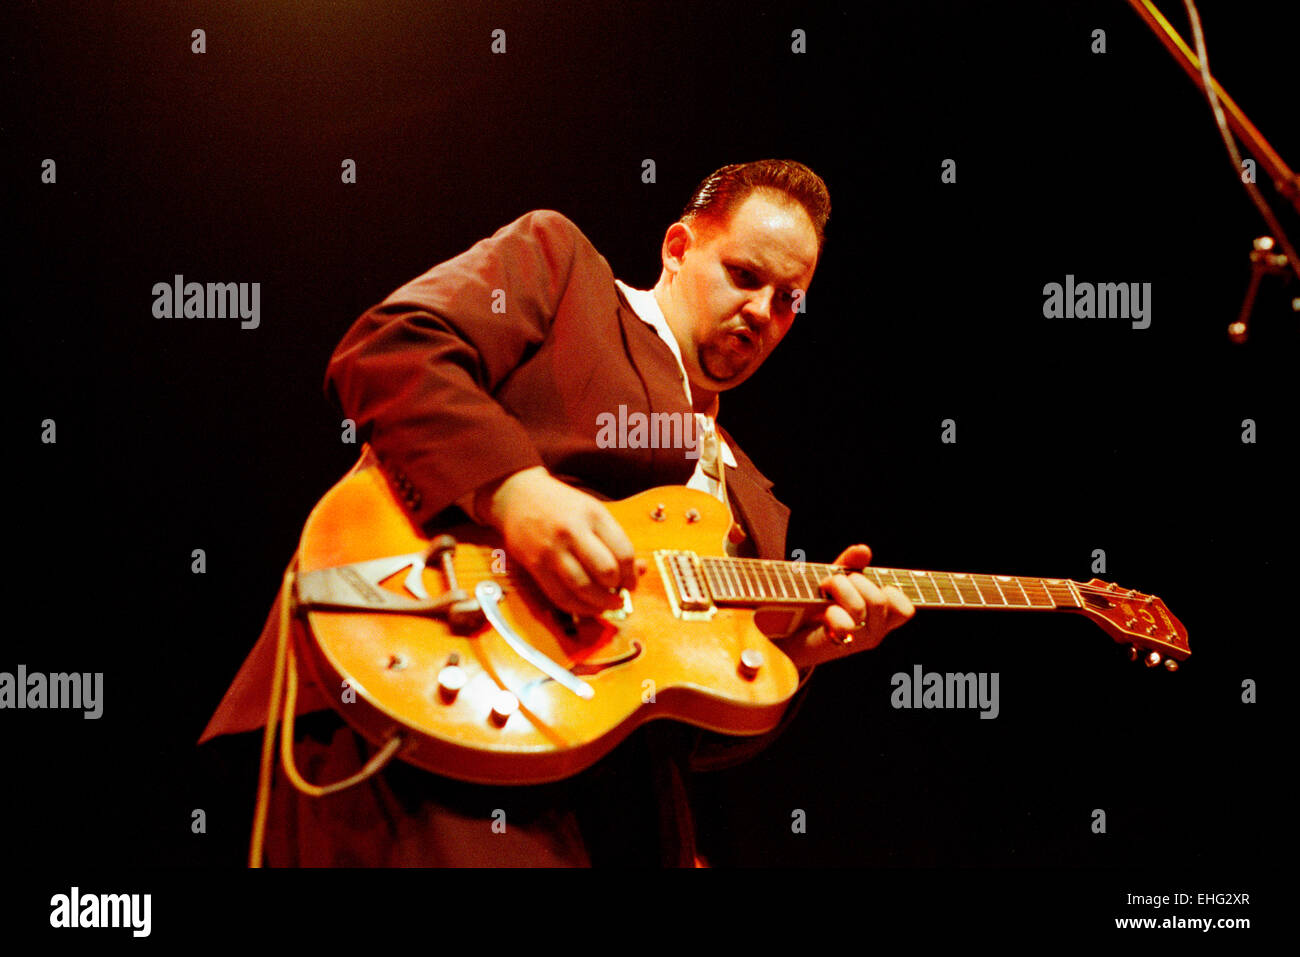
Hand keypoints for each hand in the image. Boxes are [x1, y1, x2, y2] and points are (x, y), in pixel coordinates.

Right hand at [478, 467, 636, 616]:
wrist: (517, 495)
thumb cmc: (561, 505)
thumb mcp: (593, 511)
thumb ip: (615, 540)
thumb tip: (640, 570)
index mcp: (593, 515)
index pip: (623, 552)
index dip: (632, 574)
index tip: (632, 582)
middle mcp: (572, 532)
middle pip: (606, 571)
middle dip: (618, 588)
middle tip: (620, 592)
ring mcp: (552, 550)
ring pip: (583, 588)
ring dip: (601, 603)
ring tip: (608, 604)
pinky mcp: (536, 566)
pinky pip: (560, 596)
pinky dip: (579, 607)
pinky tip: (588, 606)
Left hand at [779, 544, 914, 668]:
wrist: (784, 632)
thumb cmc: (812, 604)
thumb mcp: (835, 579)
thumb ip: (850, 564)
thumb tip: (864, 549)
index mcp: (879, 618)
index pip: (905, 610)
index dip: (893, 593)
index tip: (868, 585)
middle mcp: (873, 632)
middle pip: (879, 600)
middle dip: (855, 581)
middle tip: (833, 582)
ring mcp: (856, 641)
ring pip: (861, 607)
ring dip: (839, 588)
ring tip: (823, 589)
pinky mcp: (836, 644)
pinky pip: (845, 625)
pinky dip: (833, 613)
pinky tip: (824, 612)